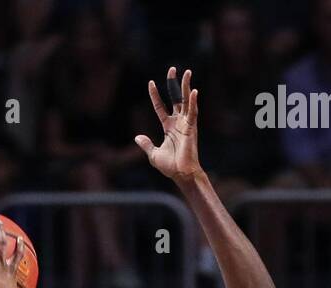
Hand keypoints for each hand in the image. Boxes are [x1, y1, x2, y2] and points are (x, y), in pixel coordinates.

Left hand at [136, 66, 201, 182]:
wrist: (181, 174)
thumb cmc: (170, 167)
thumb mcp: (153, 155)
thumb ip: (146, 144)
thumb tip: (137, 137)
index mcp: (168, 127)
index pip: (160, 107)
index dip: (155, 95)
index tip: (151, 83)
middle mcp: (177, 122)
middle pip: (175, 98)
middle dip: (174, 84)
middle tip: (172, 69)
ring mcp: (185, 124)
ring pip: (186, 101)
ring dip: (186, 86)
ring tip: (187, 72)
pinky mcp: (192, 128)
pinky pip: (193, 112)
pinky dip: (193, 102)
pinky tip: (194, 91)